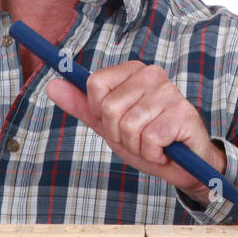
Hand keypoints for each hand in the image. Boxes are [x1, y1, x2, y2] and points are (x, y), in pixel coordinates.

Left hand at [45, 61, 225, 199]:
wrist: (185, 166)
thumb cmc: (148, 141)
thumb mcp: (110, 124)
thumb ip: (82, 105)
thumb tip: (52, 85)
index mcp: (133, 71)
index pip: (95, 84)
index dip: (101, 113)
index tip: (117, 122)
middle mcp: (153, 74)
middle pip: (109, 108)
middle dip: (119, 134)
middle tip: (139, 138)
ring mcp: (169, 93)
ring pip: (128, 126)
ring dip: (137, 146)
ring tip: (153, 144)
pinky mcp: (182, 114)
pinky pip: (149, 140)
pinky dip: (153, 154)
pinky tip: (165, 150)